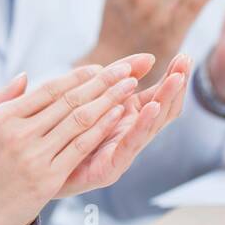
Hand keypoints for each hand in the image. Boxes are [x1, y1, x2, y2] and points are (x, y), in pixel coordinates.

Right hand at [0, 54, 188, 224]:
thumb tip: (25, 76)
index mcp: (1, 117)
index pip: (48, 89)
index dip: (78, 76)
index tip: (100, 67)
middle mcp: (18, 132)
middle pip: (69, 100)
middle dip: (102, 81)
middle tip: (126, 67)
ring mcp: (33, 155)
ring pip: (80, 120)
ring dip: (109, 99)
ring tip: (130, 85)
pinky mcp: (46, 178)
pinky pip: (80, 147)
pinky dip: (102, 129)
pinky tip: (119, 117)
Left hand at [55, 53, 191, 196]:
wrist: (37, 169)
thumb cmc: (62, 133)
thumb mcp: (90, 97)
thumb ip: (114, 77)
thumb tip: (147, 58)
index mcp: (128, 117)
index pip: (160, 96)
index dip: (174, 77)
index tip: (185, 56)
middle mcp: (130, 135)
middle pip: (163, 109)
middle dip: (176, 85)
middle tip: (186, 62)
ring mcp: (123, 153)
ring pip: (152, 124)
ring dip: (165, 99)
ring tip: (176, 79)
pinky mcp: (110, 169)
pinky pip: (129, 144)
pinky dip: (142, 125)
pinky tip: (151, 106)